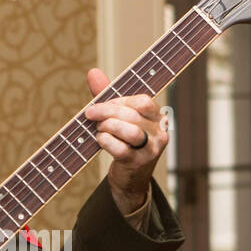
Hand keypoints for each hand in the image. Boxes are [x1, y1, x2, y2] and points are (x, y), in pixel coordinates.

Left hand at [82, 68, 167, 214]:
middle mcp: (159, 133)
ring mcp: (151, 150)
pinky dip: (106, 141)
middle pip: (133, 115)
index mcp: (158, 118)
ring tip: (99, 129)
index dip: (120, 100)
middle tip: (91, 114)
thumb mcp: (119, 118)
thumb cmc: (124, 143)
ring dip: (108, 126)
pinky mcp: (137, 164)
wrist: (130, 178)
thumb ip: (108, 96)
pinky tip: (100, 140)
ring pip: (130, 132)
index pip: (143, 101)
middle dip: (107, 111)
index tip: (104, 103)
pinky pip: (120, 149)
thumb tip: (93, 72)